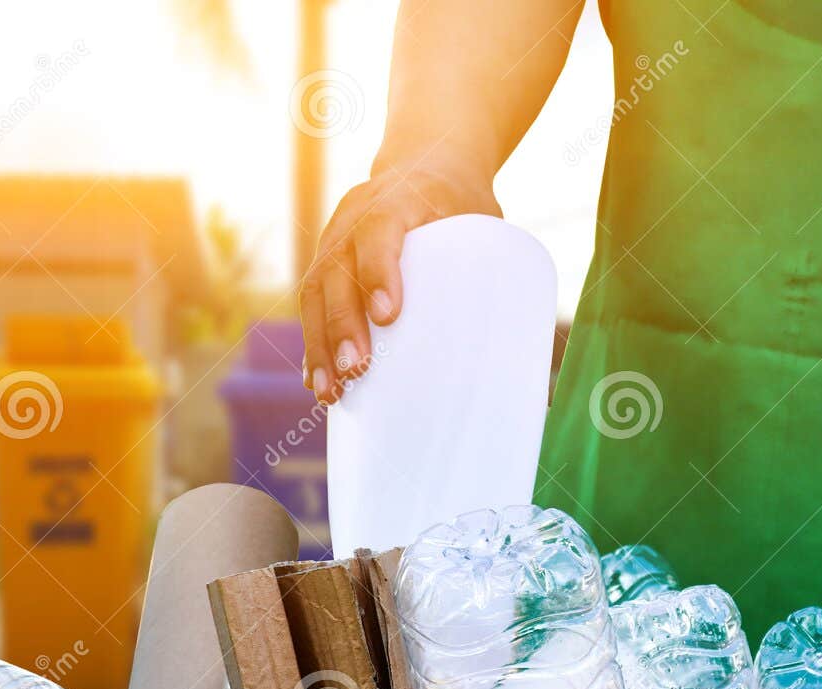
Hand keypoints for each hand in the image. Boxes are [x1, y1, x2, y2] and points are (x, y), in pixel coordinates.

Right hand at [299, 163, 499, 404]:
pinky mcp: (325, 261)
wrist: (426, 163)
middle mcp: (356, 214)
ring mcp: (334, 237)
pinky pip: (311, 304)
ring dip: (320, 345)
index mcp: (398, 197)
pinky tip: (317, 380)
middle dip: (342, 324)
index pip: (380, 229)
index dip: (379, 272)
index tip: (388, 316)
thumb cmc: (461, 204)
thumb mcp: (479, 219)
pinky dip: (314, 344)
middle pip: (337, 268)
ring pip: (314, 290)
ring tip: (331, 392)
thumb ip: (485, 264)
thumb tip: (510, 345)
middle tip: (356, 371)